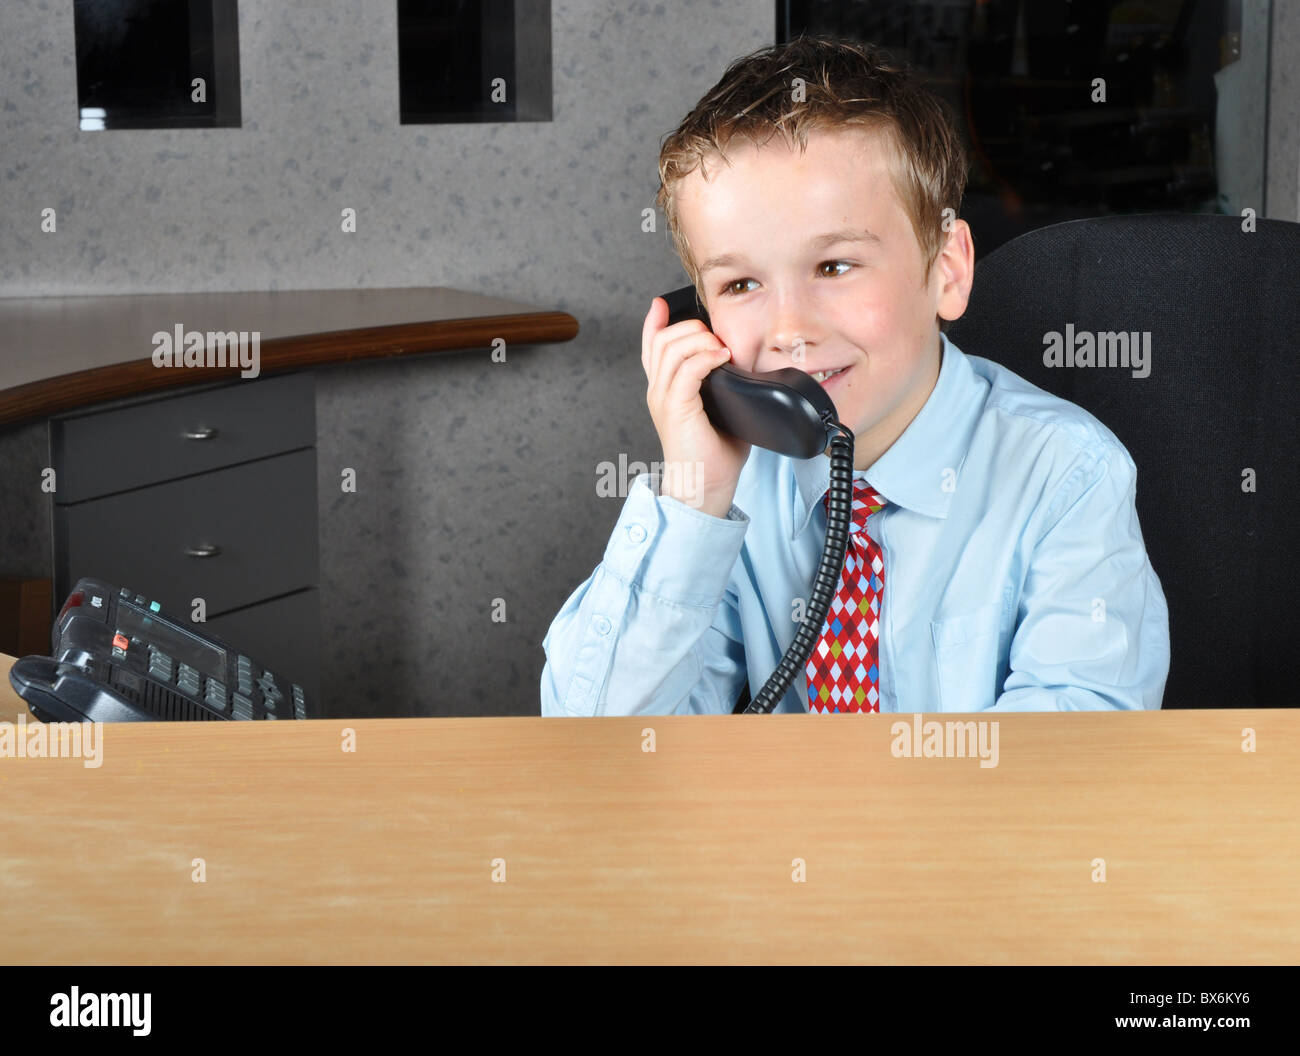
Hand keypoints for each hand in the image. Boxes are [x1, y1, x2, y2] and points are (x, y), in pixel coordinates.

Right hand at [642, 296, 750, 516]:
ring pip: (671, 348)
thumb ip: (723, 383)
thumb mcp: (720, 408)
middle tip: (717, 337)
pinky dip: (705, 357)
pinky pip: (686, 369)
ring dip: (701, 339)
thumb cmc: (714, 453)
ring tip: (721, 348)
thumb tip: (745, 363)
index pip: (650, 346)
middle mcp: (658, 390)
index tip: (664, 304)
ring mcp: (663, 398)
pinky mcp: (676, 408)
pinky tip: (722, 358)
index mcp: (665, 390)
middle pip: (662, 339)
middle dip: (691, 327)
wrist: (704, 486)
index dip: (654, 322)